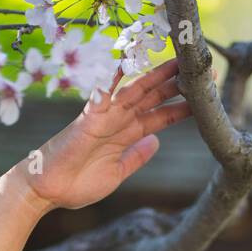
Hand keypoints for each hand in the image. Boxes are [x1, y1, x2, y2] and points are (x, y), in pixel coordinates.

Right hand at [17, 56, 205, 212]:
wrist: (48, 191)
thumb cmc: (78, 185)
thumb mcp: (117, 173)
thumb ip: (136, 158)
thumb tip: (156, 142)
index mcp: (127, 136)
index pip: (159, 116)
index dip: (181, 107)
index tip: (203, 98)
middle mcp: (118, 121)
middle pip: (152, 96)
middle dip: (175, 83)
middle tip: (199, 68)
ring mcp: (105, 117)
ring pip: (135, 90)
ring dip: (156, 75)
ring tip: (177, 61)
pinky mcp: (89, 118)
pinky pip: (104, 93)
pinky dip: (115, 76)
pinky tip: (130, 59)